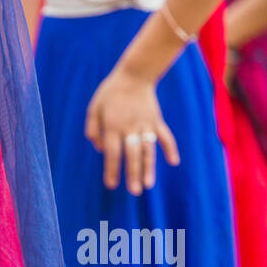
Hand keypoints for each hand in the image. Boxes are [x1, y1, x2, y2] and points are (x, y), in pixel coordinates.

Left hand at [84, 64, 179, 194]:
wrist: (134, 74)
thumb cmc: (110, 93)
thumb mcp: (93, 109)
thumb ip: (92, 130)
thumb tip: (99, 149)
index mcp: (112, 127)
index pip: (112, 153)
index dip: (112, 170)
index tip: (112, 185)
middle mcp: (130, 128)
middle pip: (132, 155)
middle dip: (133, 174)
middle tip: (135, 192)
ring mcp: (145, 125)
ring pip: (148, 149)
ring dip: (149, 167)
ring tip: (149, 184)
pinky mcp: (156, 120)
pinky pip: (165, 136)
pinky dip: (170, 148)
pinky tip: (174, 162)